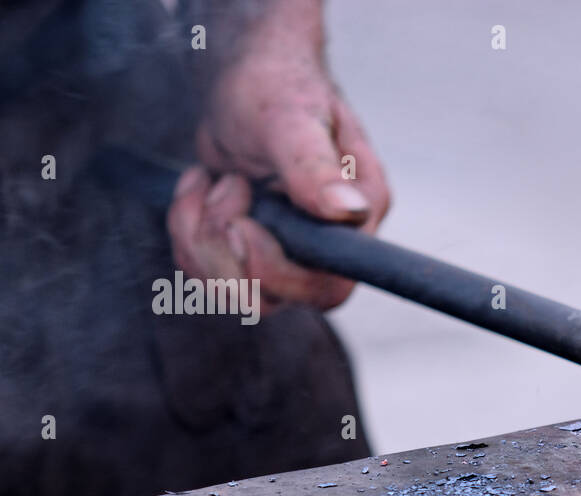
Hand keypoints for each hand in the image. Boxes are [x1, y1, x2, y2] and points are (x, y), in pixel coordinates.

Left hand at [166, 3, 388, 311]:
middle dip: (225, 250)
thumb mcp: (291, 119)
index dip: (277, 274)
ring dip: (199, 237)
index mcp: (356, 218)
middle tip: (224, 185)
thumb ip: (316, 167)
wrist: (243, 74)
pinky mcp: (251, 250)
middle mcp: (328, 244)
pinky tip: (201, 186)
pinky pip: (207, 274)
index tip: (241, 225)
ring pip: (233, 291)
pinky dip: (187, 232)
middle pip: (273, 298)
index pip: (328, 287)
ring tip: (210, 180)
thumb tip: (348, 211)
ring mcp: (288, 251)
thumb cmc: (275, 83)